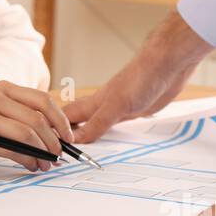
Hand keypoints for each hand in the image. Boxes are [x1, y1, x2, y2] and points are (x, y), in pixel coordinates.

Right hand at [0, 80, 73, 171]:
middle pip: (37, 119)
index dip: (61, 120)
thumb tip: (59, 139)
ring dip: (41, 154)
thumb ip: (26, 119)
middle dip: (53, 142)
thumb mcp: (1, 112)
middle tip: (58, 157)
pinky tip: (31, 165)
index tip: (69, 137)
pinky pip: (12, 148)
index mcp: (6, 87)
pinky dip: (27, 160)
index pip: (43, 100)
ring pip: (27, 134)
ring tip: (45, 165)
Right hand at [64, 8, 212, 142]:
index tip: (49, 148)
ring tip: (80, 151)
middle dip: (67, 134)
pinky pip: (114, 125)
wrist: (166, 64)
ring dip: (87, 135)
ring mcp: (117, 107)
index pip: (66, 117)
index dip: (54, 130)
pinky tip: (111, 139)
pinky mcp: (132, 109)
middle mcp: (102, 105)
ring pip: (95, 123)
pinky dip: (109, 134)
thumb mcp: (117, 105)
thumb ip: (97, 122)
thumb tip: (76, 138)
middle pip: (78, 120)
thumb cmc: (141, 76)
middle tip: (61, 152)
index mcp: (94, 102)